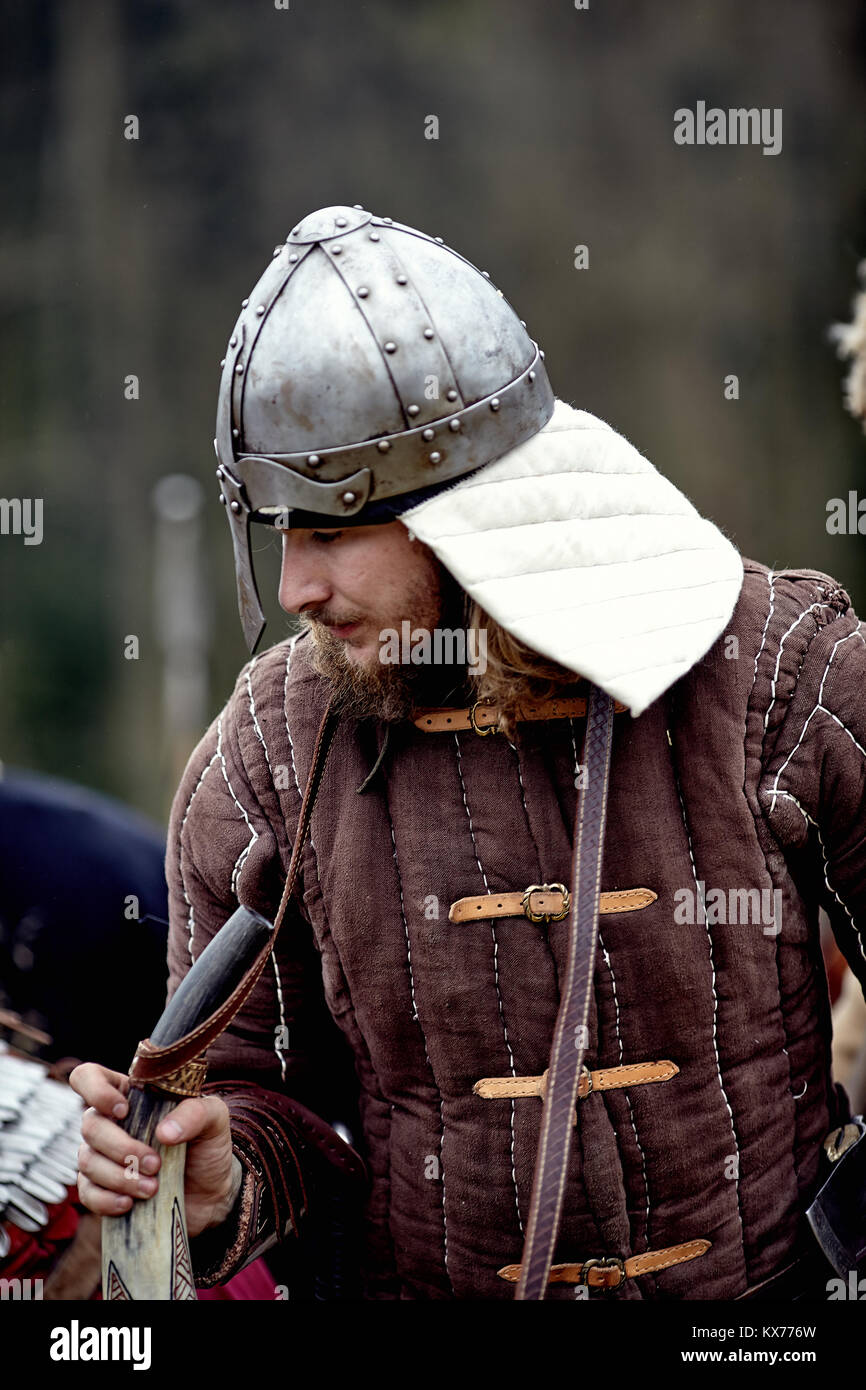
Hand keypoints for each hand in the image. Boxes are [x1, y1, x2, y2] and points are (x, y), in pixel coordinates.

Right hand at [69, 1062, 241, 1238]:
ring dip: (119, 1177)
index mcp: (131, 1095)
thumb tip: (164, 1133)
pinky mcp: (101, 1189)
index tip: (124, 1110)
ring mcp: (101, 1156)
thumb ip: (195, 1113)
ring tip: (151, 1188)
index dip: (96, 1090)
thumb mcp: (213, 1120)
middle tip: (154, 1164)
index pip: (89, 1077)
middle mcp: (110, 1122)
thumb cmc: (207, 1147)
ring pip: (87, 1161)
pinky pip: (87, 1193)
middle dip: (121, 1148)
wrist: (211, 1194)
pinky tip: (129, 1204)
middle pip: (90, 1125)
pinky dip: (106, 1200)